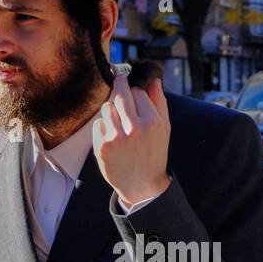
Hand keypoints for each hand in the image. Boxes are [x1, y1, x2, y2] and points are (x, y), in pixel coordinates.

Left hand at [92, 73, 170, 207]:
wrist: (141, 185)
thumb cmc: (154, 153)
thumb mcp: (164, 128)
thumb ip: (159, 102)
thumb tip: (153, 79)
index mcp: (152, 122)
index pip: (138, 92)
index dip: (136, 91)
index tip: (134, 91)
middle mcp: (134, 129)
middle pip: (120, 94)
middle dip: (119, 83)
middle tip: (118, 77)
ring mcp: (116, 138)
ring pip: (107, 107)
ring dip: (112, 109)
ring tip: (119, 120)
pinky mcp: (102, 146)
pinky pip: (98, 124)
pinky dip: (104, 127)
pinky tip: (113, 137)